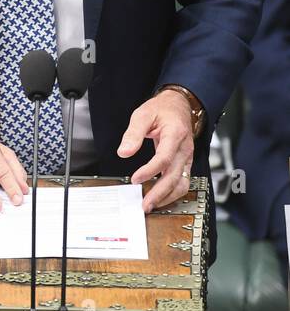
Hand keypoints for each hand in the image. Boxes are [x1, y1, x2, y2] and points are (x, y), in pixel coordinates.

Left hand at [119, 90, 195, 212]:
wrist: (179, 105)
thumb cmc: (162, 109)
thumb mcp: (143, 115)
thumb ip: (133, 134)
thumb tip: (124, 152)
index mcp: (175, 135)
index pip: (164, 158)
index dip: (150, 171)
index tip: (135, 179)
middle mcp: (184, 149)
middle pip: (174, 176)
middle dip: (160, 193)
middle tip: (144, 204)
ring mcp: (186, 157)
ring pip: (183, 183)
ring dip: (168, 197)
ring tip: (151, 205)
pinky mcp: (185, 163)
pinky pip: (182, 181)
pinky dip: (172, 192)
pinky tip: (159, 197)